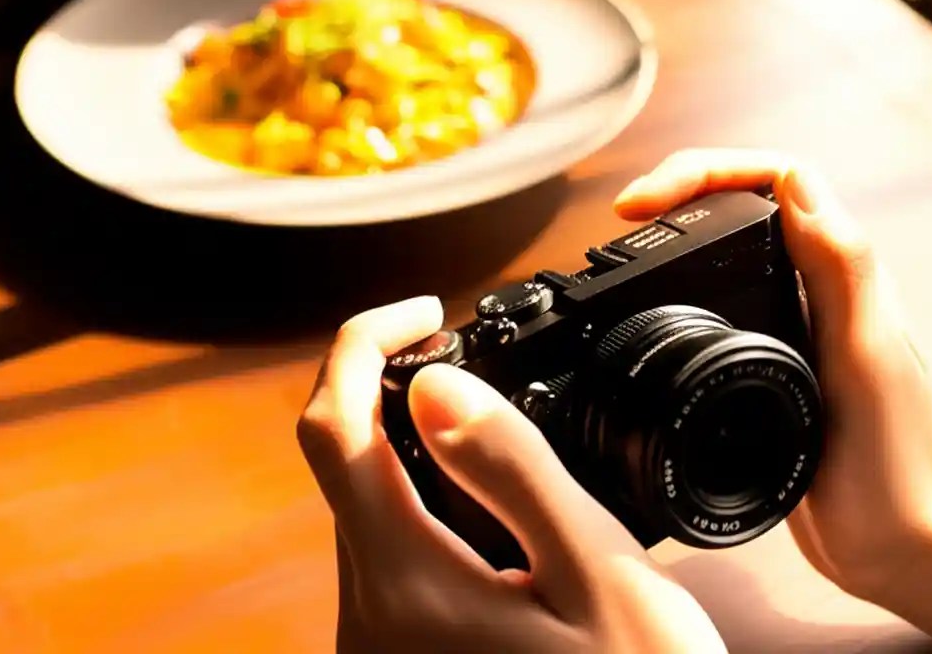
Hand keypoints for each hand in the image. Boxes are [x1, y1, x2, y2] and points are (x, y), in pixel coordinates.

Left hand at [297, 297, 726, 652]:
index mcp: (406, 583)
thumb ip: (512, 470)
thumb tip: (432, 381)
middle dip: (395, 393)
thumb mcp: (598, 573)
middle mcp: (368, 617)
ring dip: (415, 453)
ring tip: (499, 435)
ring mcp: (376, 644)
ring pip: (368, 510)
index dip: (362, 342)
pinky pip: (389, 558)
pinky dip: (427, 508)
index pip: (333, 428)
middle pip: (344, 464)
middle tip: (476, 359)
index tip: (424, 310)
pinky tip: (498, 519)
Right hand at [614, 149, 931, 602]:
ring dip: (677, 240)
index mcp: (843, 274)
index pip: (775, 179)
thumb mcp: (863, 362)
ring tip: (626, 258)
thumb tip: (794, 183)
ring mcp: (795, 327)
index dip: (704, 172)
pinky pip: (721, 308)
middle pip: (744, 205)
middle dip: (680, 194)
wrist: (897, 547)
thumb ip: (839, 271)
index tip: (645, 201)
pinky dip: (680, 296)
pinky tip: (654, 322)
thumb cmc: (894, 464)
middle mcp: (819, 290)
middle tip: (623, 219)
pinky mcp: (771, 367)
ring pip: (728, 254)